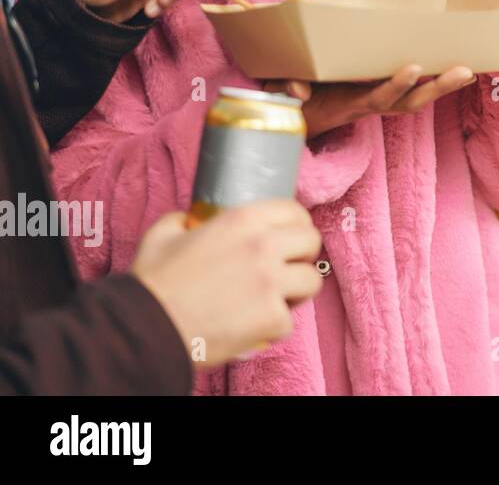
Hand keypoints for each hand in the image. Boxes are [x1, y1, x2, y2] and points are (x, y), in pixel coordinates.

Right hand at [131, 200, 322, 366]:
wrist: (145, 328)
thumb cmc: (152, 284)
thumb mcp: (163, 235)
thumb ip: (182, 220)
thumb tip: (188, 220)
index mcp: (242, 220)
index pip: (294, 211)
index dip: (295, 225)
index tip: (289, 237)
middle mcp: (263, 246)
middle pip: (312, 242)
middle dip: (302, 256)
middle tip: (286, 268)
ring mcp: (271, 282)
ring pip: (312, 281)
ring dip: (296, 291)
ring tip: (275, 298)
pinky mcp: (272, 317)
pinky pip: (289, 320)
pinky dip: (273, 326)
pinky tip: (252, 325)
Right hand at [267, 64, 475, 139]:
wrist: (291, 121)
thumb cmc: (290, 102)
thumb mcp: (282, 94)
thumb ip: (286, 89)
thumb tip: (297, 92)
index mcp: (348, 105)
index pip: (376, 96)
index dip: (395, 85)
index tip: (413, 68)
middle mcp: (368, 105)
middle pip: (409, 101)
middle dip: (437, 88)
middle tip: (465, 71)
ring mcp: (375, 102)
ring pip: (414, 100)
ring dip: (442, 87)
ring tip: (470, 71)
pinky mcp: (377, 96)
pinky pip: (410, 93)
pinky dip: (431, 84)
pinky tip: (456, 72)